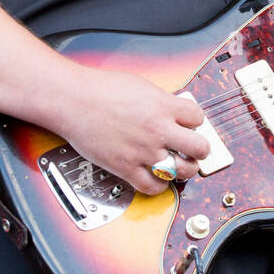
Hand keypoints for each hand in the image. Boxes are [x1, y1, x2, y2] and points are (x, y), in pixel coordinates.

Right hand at [53, 65, 210, 194]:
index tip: (190, 124)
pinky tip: (158, 178)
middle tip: (195, 150)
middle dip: (200, 149)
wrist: (73, 100)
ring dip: (185, 170)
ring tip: (181, 166)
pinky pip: (152, 187)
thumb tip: (174, 112)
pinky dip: (159, 186)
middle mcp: (158, 130)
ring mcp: (143, 151)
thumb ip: (162, 101)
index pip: (198, 117)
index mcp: (163, 106)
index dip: (195, 121)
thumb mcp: (142, 86)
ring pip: (182, 171)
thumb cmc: (101, 89)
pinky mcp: (125, 167)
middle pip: (199, 147)